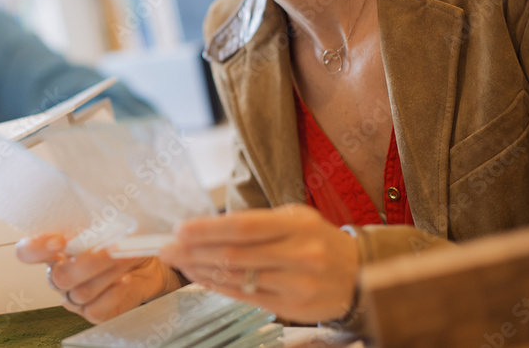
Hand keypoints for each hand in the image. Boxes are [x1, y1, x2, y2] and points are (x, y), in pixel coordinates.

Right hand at [15, 233, 183, 322]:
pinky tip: (125, 280)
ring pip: (81, 292)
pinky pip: (95, 310)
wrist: (149, 261)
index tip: (60, 241)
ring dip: (108, 273)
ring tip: (126, 258)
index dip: (37, 248)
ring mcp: (75, 297)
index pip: (27, 252)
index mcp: (54, 250)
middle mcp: (60, 275)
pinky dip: (112, 294)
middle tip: (113, 246)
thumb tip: (94, 215)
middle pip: (60, 277)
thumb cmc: (123, 238)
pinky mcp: (94, 312)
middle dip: (90, 261)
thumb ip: (93, 221)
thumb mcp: (108, 222)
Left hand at [158, 205, 358, 323]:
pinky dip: (220, 287)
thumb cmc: (317, 240)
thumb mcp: (295, 219)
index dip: (208, 229)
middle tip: (167, 249)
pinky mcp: (294, 309)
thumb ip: (256, 224)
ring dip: (201, 271)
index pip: (243, 227)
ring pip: (238, 278)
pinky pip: (247, 297)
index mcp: (297, 224)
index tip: (180, 229)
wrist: (360, 274)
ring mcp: (297, 284)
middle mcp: (299, 254)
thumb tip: (206, 229)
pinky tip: (202, 278)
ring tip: (179, 263)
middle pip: (235, 255)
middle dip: (194, 252)